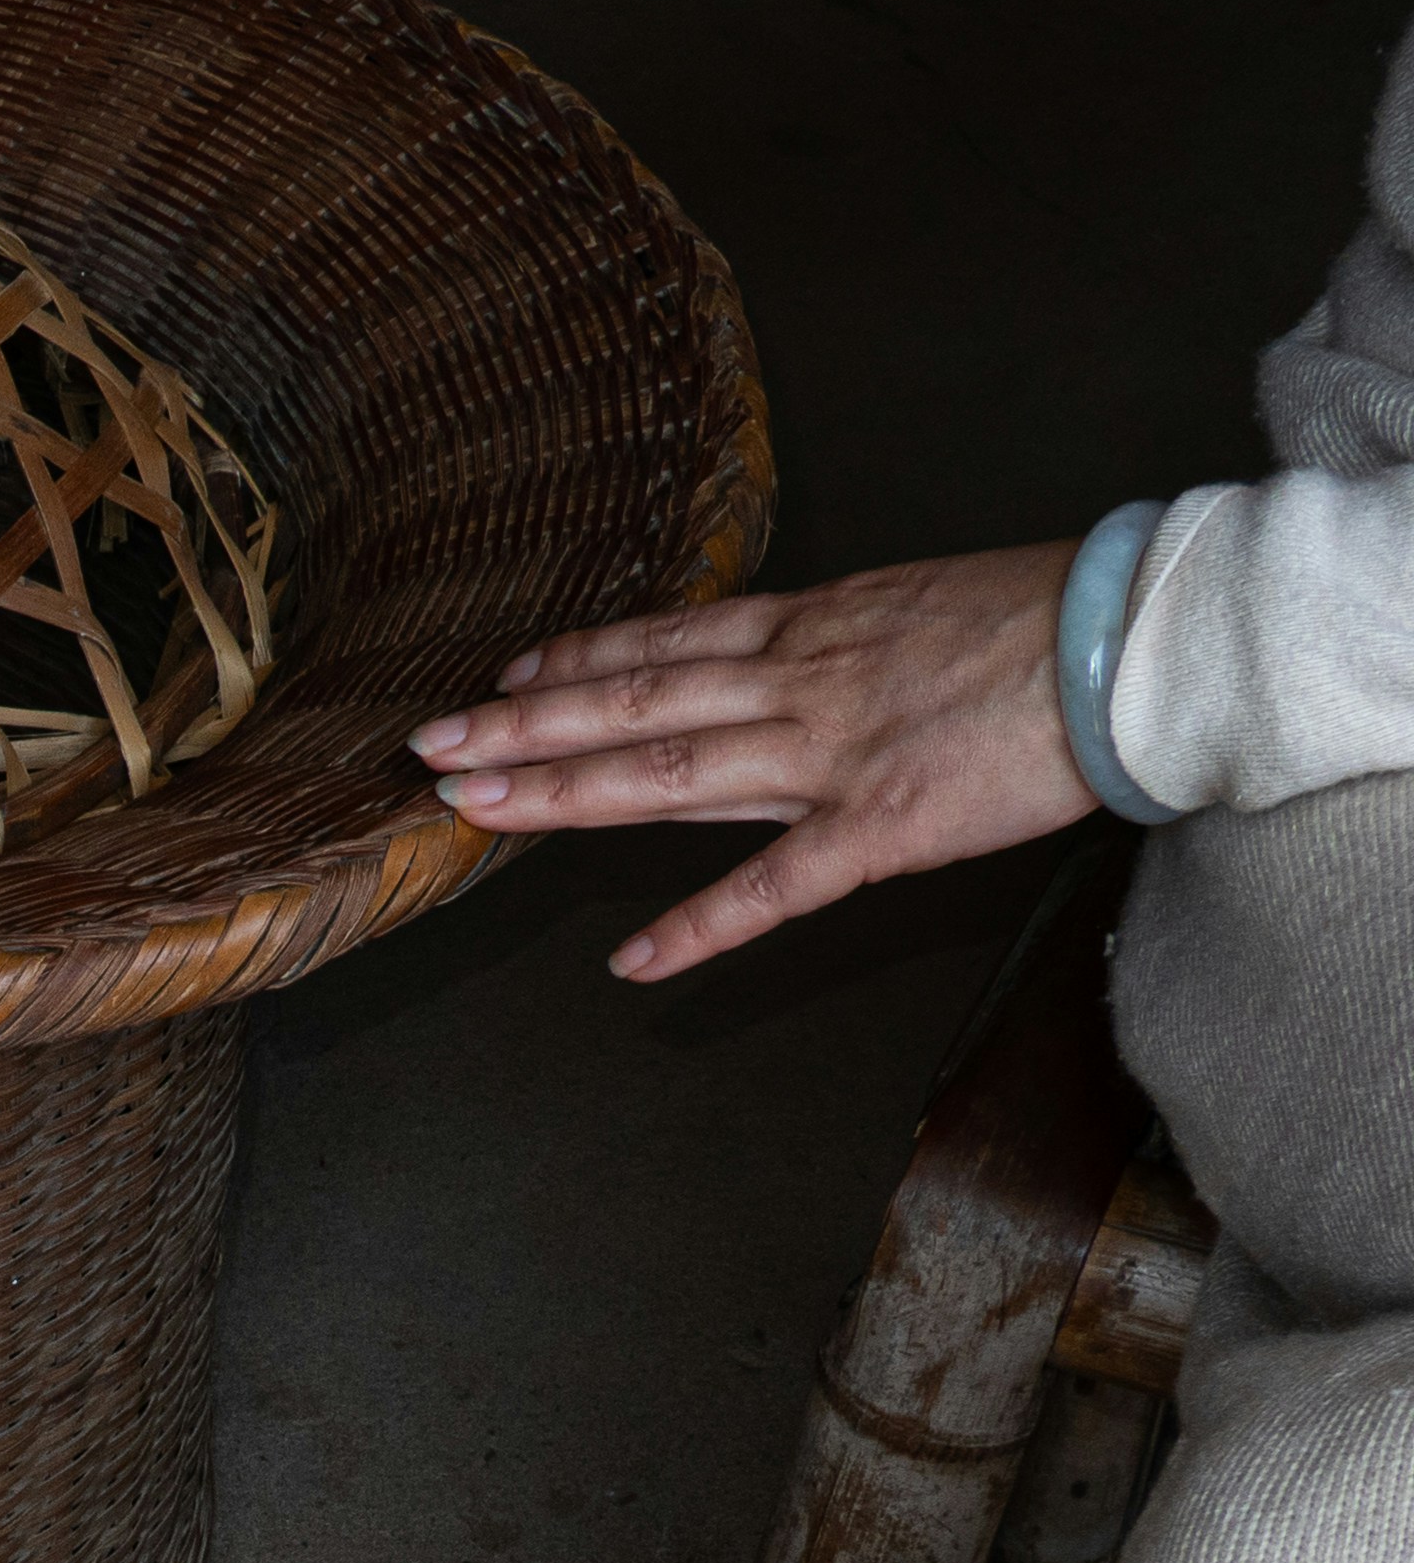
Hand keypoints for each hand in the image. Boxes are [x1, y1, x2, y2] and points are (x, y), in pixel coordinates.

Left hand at [410, 546, 1091, 980]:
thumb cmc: (1045, 618)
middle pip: (630, 705)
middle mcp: (796, 685)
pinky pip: (771, 886)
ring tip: (470, 807)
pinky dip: (699, 927)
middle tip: (428, 743)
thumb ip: (838, 639)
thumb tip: (784, 650)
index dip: (575, 660)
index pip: (664, 644)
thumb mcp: (915, 599)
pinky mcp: (880, 827)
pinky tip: (633, 962)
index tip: (505, 674)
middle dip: (521, 726)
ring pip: (664, 775)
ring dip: (558, 793)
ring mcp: (829, 756)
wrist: (1134, 640)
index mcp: (811, 628)